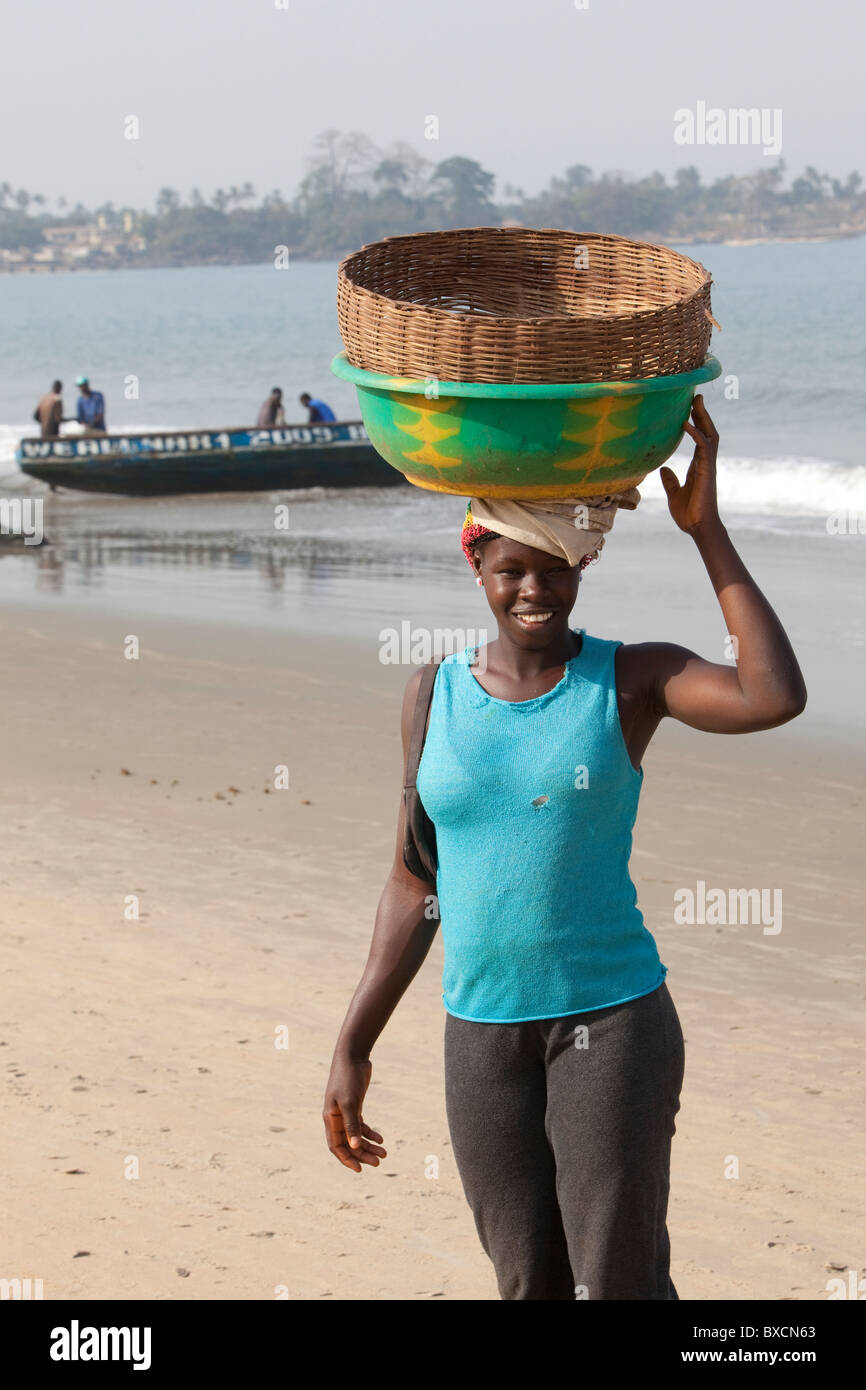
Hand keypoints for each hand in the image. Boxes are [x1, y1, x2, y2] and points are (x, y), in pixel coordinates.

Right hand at [323, 1054, 386, 1172]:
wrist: (352, 1056)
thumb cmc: (347, 1078)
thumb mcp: (350, 1102)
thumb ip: (352, 1124)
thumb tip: (353, 1147)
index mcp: (330, 1119)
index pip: (336, 1146)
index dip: (347, 1159)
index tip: (360, 1169)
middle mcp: (336, 1118)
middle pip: (348, 1143)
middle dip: (363, 1154)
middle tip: (379, 1162)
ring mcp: (345, 1112)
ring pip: (356, 1135)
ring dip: (368, 1145)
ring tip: (384, 1153)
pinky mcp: (355, 1105)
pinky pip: (361, 1125)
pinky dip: (370, 1133)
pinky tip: (381, 1139)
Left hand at [659, 395, 721, 535]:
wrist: (698, 527)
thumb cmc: (689, 513)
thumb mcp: (674, 494)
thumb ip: (670, 481)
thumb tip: (663, 470)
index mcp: (699, 466)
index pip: (700, 439)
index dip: (697, 423)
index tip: (690, 408)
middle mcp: (706, 462)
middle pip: (707, 431)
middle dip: (703, 414)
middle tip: (696, 397)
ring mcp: (708, 466)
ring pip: (710, 435)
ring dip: (703, 418)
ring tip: (695, 402)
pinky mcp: (707, 471)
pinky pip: (704, 447)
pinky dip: (696, 434)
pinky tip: (686, 424)